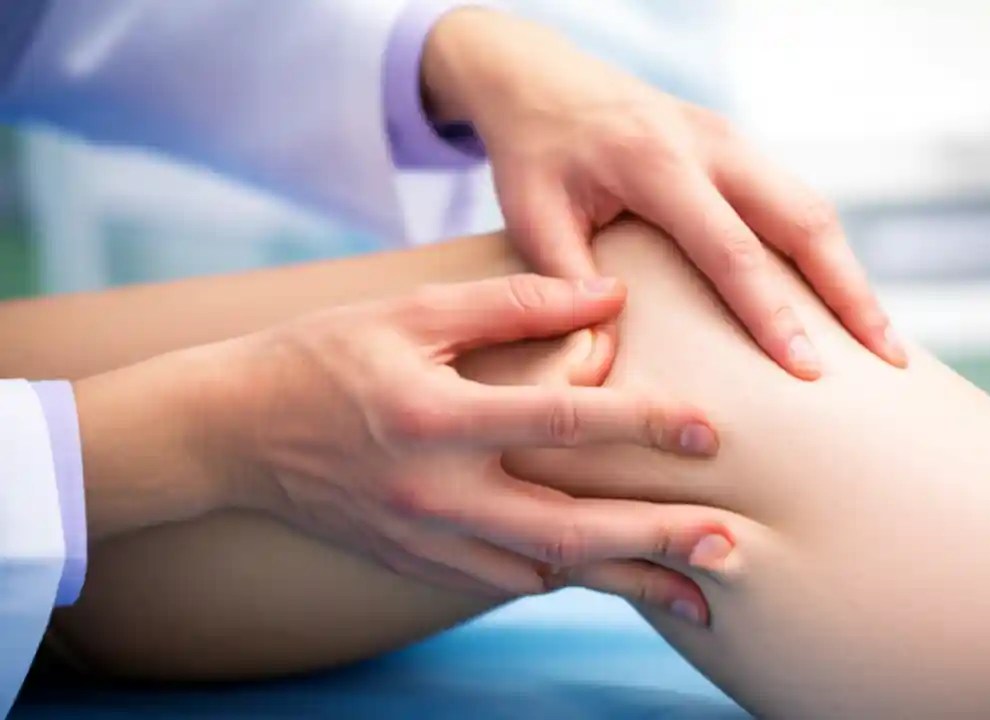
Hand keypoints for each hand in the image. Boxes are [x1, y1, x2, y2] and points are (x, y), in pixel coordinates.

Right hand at [78, 275, 733, 625]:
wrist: (228, 432)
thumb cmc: (322, 356)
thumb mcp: (412, 311)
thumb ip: (514, 302)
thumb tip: (609, 296)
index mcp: (436, 418)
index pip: (561, 422)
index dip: (643, 425)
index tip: (714, 431)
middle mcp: (436, 492)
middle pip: (568, 527)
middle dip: (656, 541)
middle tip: (733, 547)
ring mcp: (426, 539)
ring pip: (546, 571)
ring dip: (625, 582)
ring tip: (699, 595)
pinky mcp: (417, 562)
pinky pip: (506, 581)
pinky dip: (565, 580)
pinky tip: (613, 580)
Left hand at [422, 8, 907, 378]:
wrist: (539, 77)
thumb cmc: (534, 153)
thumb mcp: (530, 216)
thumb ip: (564, 286)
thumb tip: (601, 371)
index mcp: (656, 161)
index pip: (730, 248)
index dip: (773, 312)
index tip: (807, 369)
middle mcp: (710, 143)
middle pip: (803, 218)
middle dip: (851, 292)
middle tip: (888, 361)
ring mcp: (732, 138)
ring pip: (813, 207)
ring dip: (851, 274)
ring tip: (883, 342)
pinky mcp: (739, 147)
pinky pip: (797, 201)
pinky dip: (827, 253)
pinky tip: (842, 301)